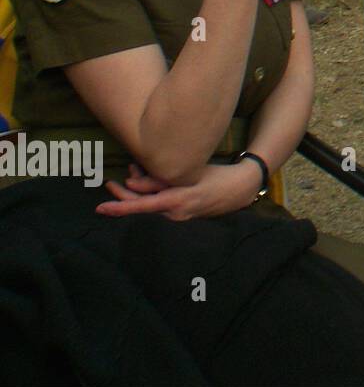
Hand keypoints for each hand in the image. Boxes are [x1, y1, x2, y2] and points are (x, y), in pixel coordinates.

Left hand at [97, 161, 262, 219]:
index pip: (140, 207)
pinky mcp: (182, 212)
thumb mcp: (188, 174)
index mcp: (176, 203)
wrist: (240, 189)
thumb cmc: (216, 177)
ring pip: (150, 204)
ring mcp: (178, 216)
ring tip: (133, 170)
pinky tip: (148, 179)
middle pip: (141, 207)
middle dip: (123, 195)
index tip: (100, 208)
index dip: (119, 207)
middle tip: (109, 182)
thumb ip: (159, 180)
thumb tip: (131, 182)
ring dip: (139, 190)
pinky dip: (151, 193)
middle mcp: (174, 214)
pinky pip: (160, 205)